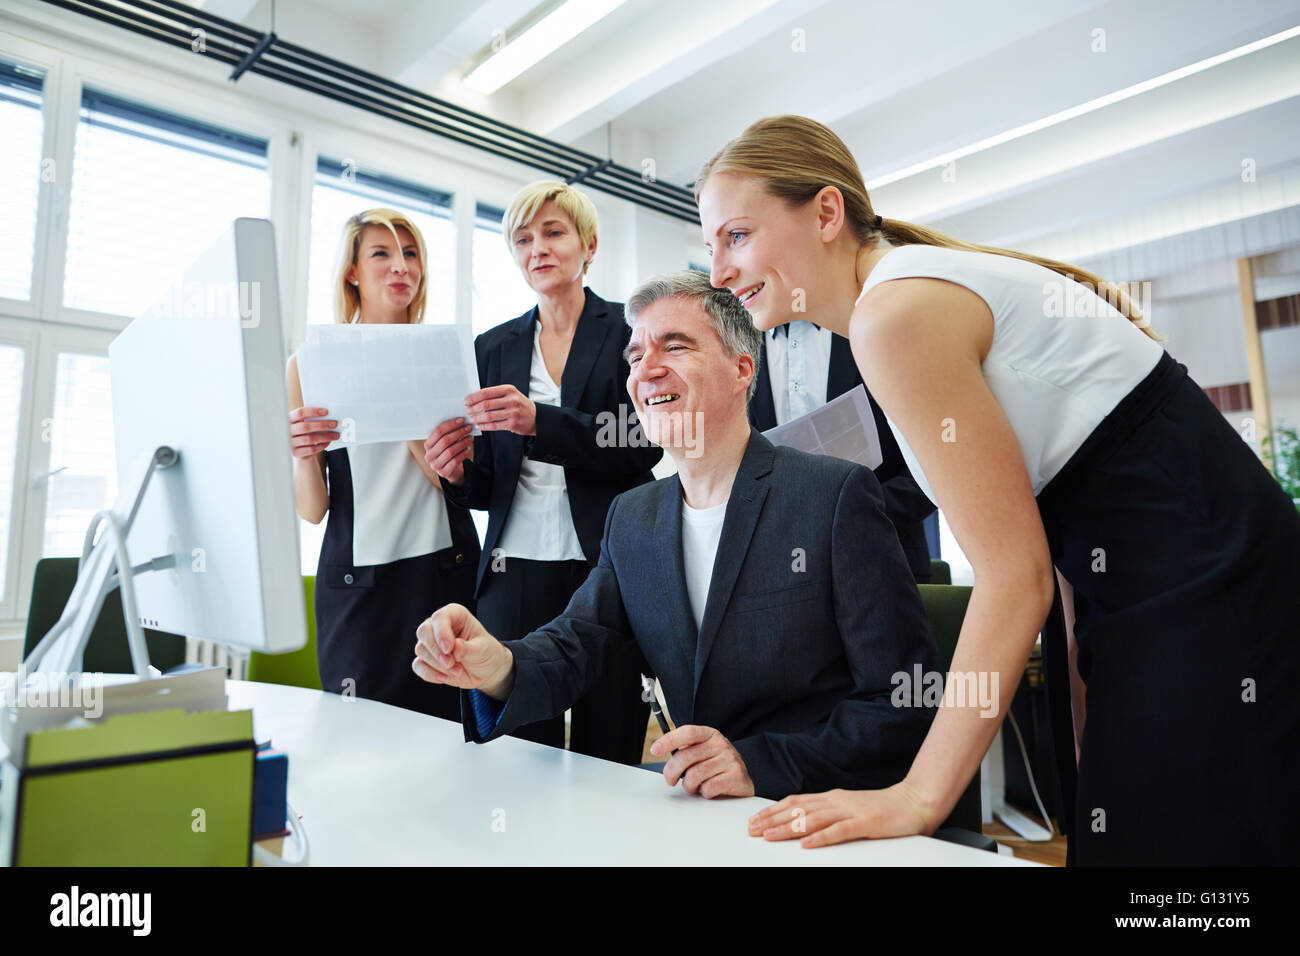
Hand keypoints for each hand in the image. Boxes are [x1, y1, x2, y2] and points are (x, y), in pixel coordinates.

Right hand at [288, 406, 338, 458]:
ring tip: (336, 435)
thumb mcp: (303, 422)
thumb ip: (311, 418)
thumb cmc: (302, 430)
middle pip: (305, 427)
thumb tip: (329, 417)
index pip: (300, 413)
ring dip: (325, 437)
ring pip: (309, 439)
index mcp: (289, 418)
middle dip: (322, 425)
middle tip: (335, 424)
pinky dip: (321, 445)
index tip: (326, 412)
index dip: (313, 411)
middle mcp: (287, 430)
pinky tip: (328, 442)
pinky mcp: (295, 452)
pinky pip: (310, 449)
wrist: (295, 446)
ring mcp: (290, 442)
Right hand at [412, 603, 513, 697]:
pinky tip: (444, 678)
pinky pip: (418, 665)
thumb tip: (455, 647)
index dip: (441, 632)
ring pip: (421, 650)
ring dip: (437, 665)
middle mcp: (439, 626)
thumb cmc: (486, 652)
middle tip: (451, 663)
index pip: (440, 617)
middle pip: (423, 631)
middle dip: (436, 651)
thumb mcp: (483, 649)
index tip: (449, 648)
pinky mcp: (426, 659)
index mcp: (455, 615)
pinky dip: (430, 674)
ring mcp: (431, 643)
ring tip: (457, 671)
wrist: (486, 670)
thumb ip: (469, 648)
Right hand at [424, 417, 473, 484]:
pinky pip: (455, 461)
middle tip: (468, 428)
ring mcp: (435, 465)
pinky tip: (468, 448)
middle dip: (458, 433)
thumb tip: (461, 422)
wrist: (450, 471)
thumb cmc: (448, 452)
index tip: (461, 420)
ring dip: (463, 443)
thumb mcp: (445, 444)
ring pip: (450, 451)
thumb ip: (449, 434)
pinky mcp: (444, 472)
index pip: (437, 432)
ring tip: (470, 438)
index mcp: (427, 445)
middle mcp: (429, 455)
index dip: (450, 425)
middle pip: (444, 441)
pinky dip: (463, 453)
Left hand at [465, 385, 535, 435]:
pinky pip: (494, 425)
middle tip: (468, 410)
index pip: (486, 392)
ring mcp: (513, 412)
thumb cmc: (520, 405)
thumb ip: (496, 395)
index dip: (474, 397)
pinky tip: (480, 425)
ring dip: (478, 418)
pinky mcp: (513, 424)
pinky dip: (484, 426)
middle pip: (486, 404)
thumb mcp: (511, 394)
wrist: (536, 417)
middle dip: (474, 408)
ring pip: (489, 416)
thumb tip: (475, 398)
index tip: (466, 401)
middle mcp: (511, 400)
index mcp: (509, 390)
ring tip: (472, 419)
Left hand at [650, 725, 754, 797]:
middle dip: (671, 772)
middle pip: (686, 756)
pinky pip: (708, 788)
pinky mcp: (735, 776)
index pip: (687, 732)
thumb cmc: (717, 765)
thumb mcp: (703, 751)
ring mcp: (729, 759)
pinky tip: (708, 790)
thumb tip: (661, 750)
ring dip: (689, 785)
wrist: (744, 778)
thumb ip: (686, 750)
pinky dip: (704, 792)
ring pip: (694, 775)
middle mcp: (720, 744)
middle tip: (670, 780)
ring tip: (694, 786)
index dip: (669, 740)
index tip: (655, 749)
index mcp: (710, 734)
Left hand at [746, 779, 937, 847]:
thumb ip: (830, 813)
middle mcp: (837, 801)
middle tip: (752, 830)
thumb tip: (804, 823)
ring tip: (770, 836)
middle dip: (773, 819)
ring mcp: (851, 811)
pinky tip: (807, 844)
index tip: (755, 820)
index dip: (773, 810)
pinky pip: (840, 831)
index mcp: (832, 797)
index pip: (796, 802)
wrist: (915, 801)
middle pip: (798, 809)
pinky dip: (822, 838)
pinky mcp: (866, 823)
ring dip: (789, 828)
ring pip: (813, 819)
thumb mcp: (850, 808)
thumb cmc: (883, 808)